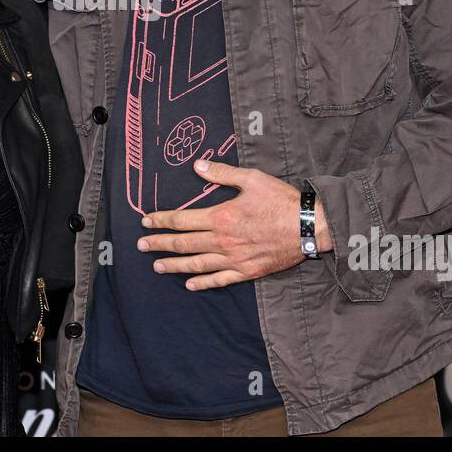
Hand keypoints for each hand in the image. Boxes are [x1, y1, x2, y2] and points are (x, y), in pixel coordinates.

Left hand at [138, 159, 332, 290]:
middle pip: (184, 244)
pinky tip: (191, 285)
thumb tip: (197, 166)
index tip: (146, 222)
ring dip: (175, 266)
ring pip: (197, 264)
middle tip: (141, 246)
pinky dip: (204, 283)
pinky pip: (220, 279)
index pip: (183, 220)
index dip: (162, 221)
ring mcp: (235, 259)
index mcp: (221, 216)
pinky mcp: (248, 271)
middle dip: (160, 244)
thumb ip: (222, 173)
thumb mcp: (251, 179)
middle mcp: (223, 241)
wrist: (309, 227)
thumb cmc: (281, 200)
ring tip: (157, 266)